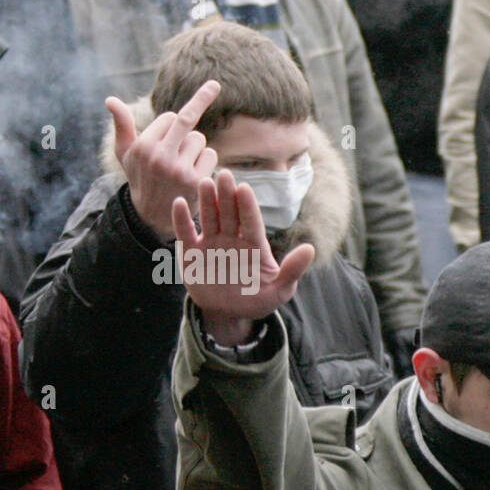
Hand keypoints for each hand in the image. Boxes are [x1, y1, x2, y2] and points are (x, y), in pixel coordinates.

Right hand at [107, 80, 219, 239]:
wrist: (154, 214)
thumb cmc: (140, 176)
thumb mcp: (125, 152)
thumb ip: (121, 125)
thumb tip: (110, 99)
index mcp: (143, 146)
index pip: (170, 117)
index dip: (172, 123)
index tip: (170, 131)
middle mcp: (160, 156)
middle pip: (187, 120)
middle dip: (202, 99)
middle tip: (214, 86)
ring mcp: (179, 169)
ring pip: (199, 140)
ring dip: (196, 147)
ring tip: (183, 163)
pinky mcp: (196, 181)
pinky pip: (211, 155)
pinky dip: (207, 160)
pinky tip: (196, 172)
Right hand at [173, 169, 314, 343]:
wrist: (230, 314)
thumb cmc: (259, 300)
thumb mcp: (280, 289)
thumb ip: (293, 269)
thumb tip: (310, 249)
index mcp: (254, 245)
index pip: (252, 222)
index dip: (248, 206)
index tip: (245, 189)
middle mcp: (233, 239)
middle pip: (230, 213)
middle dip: (227, 195)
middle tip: (225, 175)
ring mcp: (212, 243)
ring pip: (209, 218)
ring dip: (207, 201)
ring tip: (205, 182)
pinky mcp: (192, 252)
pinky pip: (185, 233)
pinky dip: (182, 219)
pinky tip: (180, 203)